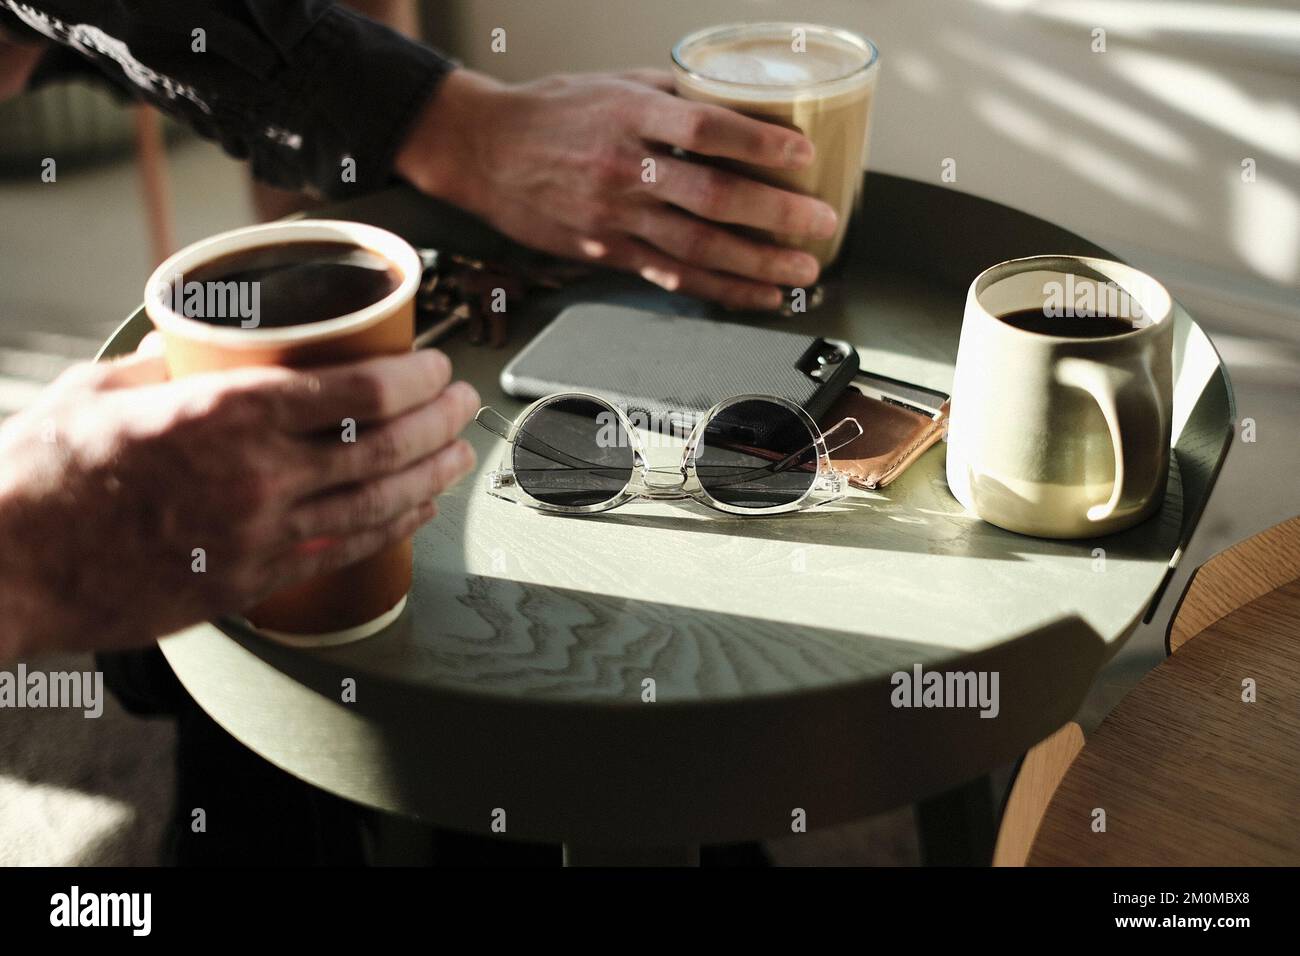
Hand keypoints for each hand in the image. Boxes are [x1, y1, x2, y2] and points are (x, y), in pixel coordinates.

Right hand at [0, 342, 477, 659]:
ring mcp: (258, 536)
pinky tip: (418, 508)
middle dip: (441, 420)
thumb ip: (175, 363)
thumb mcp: (106, 388)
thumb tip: (212, 338)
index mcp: (224, 414)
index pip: (358, 392)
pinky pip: (344, 551)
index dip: (415, 377)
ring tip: (460, 454)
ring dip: (432, 475)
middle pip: (385, 447)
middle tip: (465, 402)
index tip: (438, 363)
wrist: (6, 565)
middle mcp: (256, 476)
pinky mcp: (251, 581)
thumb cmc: (44, 470)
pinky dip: (392, 527)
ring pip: (377, 503)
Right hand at [397, 68, 837, 309]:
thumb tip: (739, 102)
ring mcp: (615, 218)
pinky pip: (671, 276)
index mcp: (629, 116)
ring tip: (800, 273)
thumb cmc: (551, 113)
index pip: (705, 130)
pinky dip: (719, 290)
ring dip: (756, 266)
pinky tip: (756, 297)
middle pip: (711, 199)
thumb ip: (675, 94)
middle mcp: (624, 171)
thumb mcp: (614, 83)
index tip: (801, 155)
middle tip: (820, 224)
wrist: (483, 152)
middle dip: (774, 216)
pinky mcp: (607, 251)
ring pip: (696, 249)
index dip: (758, 144)